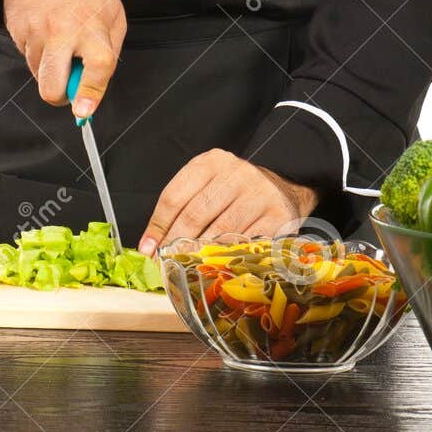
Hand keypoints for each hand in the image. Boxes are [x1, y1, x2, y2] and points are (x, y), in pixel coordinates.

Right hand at [0, 0, 125, 115]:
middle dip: (58, 96)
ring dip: (49, 66)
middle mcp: (62, 31)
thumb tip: (94, 88)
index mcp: (93, 27)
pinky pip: (26, 54)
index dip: (90, 94)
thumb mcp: (113, 13)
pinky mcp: (15, 27)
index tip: (84, 111)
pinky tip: (44, 26)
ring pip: (37, 72)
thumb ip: (108, 51)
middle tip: (67, 87)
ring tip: (59, 38)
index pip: (97, 68)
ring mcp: (35, 30)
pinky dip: (36, 49)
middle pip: (51, 87)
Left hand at [138, 149, 320, 254]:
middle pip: (195, 214)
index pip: (175, 195)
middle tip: (166, 264)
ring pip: (220, 231)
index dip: (158, 225)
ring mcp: (259, 193)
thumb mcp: (208, 186)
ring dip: (200, 255)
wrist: (283, 189)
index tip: (148, 249)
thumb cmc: (235, 193)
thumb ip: (182, 207)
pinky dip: (229, 258)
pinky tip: (218, 268)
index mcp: (212, 162)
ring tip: (187, 269)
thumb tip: (151, 245)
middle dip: (176, 243)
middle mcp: (236, 173)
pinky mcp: (278, 216)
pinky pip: (247, 243)